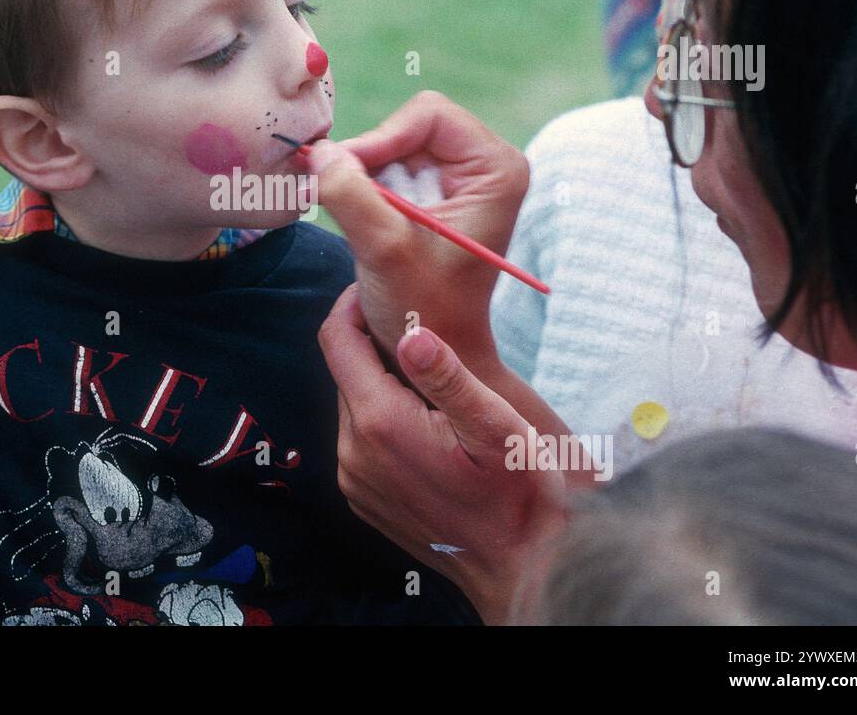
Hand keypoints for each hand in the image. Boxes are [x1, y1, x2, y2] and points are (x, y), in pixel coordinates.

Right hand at [308, 90, 528, 377]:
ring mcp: (458, 179)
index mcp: (497, 170)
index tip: (343, 174)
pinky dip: (364, 190)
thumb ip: (352, 196)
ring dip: (362, 179)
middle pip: (407, 128)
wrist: (432, 355)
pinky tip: (360, 223)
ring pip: (391, 147)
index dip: (380, 138)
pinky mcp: (433, 195)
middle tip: (338, 197)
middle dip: (369, 161)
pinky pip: (387, 170)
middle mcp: (484, 165)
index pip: (428, 115)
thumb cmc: (425, 312)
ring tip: (354, 220)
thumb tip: (319, 152)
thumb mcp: (386, 250)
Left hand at [320, 287, 571, 622]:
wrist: (519, 568)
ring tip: (432, 381)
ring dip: (382, 385)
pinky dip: (384, 420)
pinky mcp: (363, 497)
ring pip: (355, 405)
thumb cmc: (519, 494)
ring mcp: (354, 479)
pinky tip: (427, 424)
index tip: (375, 288)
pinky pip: (361, 440)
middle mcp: (352, 451)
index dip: (351, 305)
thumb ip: (450, 376)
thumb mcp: (497, 427)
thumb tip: (411, 332)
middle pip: (346, 371)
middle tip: (422, 330)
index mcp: (379, 422)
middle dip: (376, 345)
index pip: (337, 341)